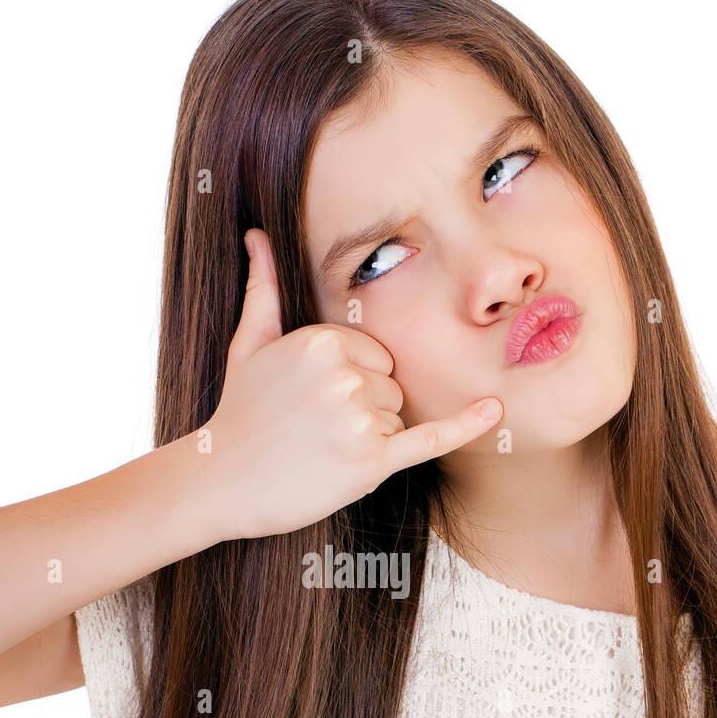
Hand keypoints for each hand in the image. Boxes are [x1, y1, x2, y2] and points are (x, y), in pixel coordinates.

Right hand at [203, 229, 503, 539]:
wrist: (221, 483)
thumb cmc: (238, 414)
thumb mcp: (250, 344)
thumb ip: (264, 288)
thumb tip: (257, 234)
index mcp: (323, 340)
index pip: (376, 355)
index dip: (351, 382)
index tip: (312, 402)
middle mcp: (344, 375)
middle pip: (391, 387)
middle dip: (362, 411)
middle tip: (313, 431)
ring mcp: (358, 419)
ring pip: (398, 419)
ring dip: (369, 439)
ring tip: (319, 450)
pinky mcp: (370, 462)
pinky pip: (431, 438)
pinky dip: (465, 426)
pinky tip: (495, 410)